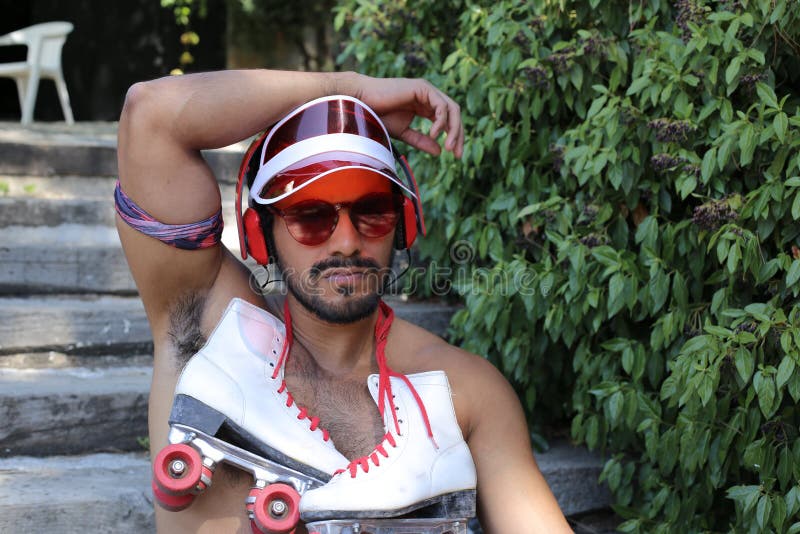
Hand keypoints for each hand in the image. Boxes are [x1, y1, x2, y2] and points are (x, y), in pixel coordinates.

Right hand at [346, 74, 463, 158]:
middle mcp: (429, 96)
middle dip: (458, 135)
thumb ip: (421, 140)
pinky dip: (441, 121)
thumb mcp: (404, 133)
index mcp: (426, 106)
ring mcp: (427, 90)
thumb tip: (439, 152)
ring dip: (453, 130)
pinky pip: (440, 105)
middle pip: (454, 114)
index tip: (455, 155)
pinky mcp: (422, 87)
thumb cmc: (377, 115)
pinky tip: (434, 134)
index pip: (448, 120)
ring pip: (451, 109)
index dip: (454, 137)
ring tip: (448, 147)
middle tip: (456, 154)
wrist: (361, 102)